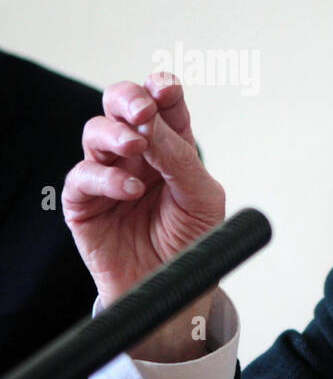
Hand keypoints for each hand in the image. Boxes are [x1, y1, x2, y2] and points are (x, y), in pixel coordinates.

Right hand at [63, 72, 226, 361]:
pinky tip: (131, 189)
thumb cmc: (191, 242)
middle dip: (128, 98)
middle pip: (120, 106)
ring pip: (96, 132)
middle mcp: (137, 155)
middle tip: (143, 111)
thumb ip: (181, 160)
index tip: (166, 87)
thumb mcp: (202, 199)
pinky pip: (83, 177)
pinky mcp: (84, 203)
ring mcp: (108, 175)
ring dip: (115, 133)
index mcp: (171, 147)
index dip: (161, 89)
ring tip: (137, 146)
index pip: (163, 106)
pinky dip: (106, 178)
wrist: (175, 290)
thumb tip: (152, 124)